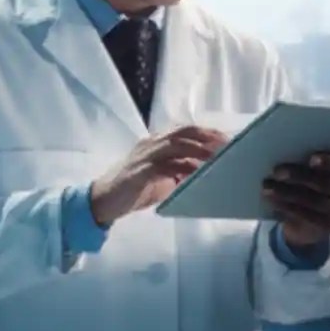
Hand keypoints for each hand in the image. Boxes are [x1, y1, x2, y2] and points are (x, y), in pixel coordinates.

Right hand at [89, 126, 226, 226]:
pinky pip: (168, 166)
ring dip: (200, 150)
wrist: (102, 200)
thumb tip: (202, 173)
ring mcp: (145, 156)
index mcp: (154, 142)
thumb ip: (178, 172)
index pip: (184, 130)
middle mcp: (151, 144)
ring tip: (218, 158)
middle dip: (207, 136)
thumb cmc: (132, 190)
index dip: (206, 132)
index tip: (225, 139)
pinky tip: (198, 174)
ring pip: (177, 145)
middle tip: (227, 145)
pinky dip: (185, 168)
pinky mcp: (142, 171)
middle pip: (184, 132)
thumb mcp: (160, 179)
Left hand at [262, 153, 329, 249]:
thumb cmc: (310, 175)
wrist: (311, 210)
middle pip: (329, 185)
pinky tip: (273, 200)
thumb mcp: (312, 164)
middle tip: (277, 171)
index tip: (311, 160)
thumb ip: (307, 155)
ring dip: (288, 193)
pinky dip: (288, 207)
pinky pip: (309, 217)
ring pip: (317, 202)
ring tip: (267, 186)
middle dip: (301, 177)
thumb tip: (284, 148)